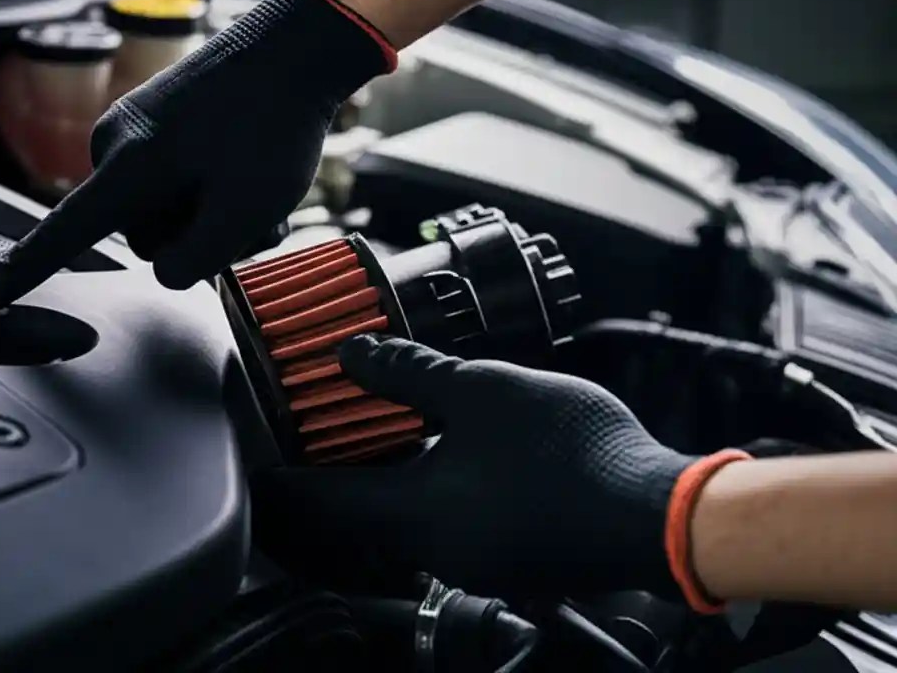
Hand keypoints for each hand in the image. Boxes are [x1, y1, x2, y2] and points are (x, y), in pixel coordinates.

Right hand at [0, 0, 391, 304]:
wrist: (296, 50)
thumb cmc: (275, 127)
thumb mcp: (246, 212)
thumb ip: (196, 261)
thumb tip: (167, 273)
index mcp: (129, 167)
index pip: (66, 234)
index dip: (25, 271)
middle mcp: (116, 145)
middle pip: (144, 236)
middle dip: (198, 237)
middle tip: (250, 212)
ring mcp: (133, 132)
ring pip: (164, 212)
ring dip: (213, 217)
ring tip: (256, 190)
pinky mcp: (154, 126)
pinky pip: (172, 183)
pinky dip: (211, 192)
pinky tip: (250, 176)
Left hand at [252, 335, 696, 597]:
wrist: (659, 515)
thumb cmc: (577, 455)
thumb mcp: (481, 392)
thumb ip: (410, 373)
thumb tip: (355, 355)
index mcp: (411, 516)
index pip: (310, 506)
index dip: (274, 477)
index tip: (255, 451)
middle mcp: (428, 551)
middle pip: (341, 525)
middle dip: (314, 482)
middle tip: (297, 440)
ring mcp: (466, 560)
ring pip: (386, 528)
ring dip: (364, 486)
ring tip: (357, 439)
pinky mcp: (499, 555)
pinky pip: (429, 529)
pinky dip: (409, 495)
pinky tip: (426, 456)